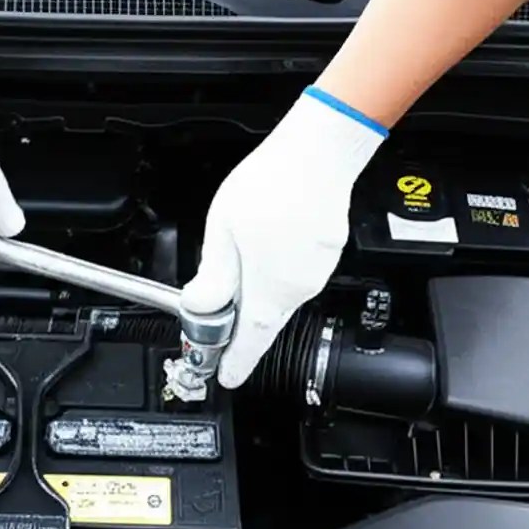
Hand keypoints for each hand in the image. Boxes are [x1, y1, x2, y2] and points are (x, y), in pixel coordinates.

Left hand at [181, 86, 387, 388]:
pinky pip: (294, 271)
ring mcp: (317, 270)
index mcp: (271, 291)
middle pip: (262, 316)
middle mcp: (299, 288)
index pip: (251, 342)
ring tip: (239, 250)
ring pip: (278, 291)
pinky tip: (265, 238)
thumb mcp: (222, 232)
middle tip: (215, 305)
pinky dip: (275, 265)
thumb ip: (212, 277)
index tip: (227, 378)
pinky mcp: (327, 252)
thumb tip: (200, 307)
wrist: (319, 151)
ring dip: (256, 283)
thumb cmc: (272, 185)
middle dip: (238, 316)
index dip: (236, 363)